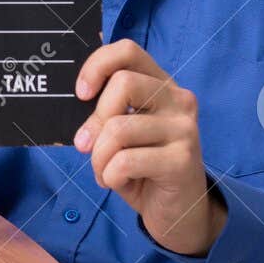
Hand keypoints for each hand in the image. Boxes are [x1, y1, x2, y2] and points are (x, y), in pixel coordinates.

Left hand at [73, 40, 225, 256]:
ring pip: (118, 128)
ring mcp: (184, 128)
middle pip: (123, 84)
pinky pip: (125, 160)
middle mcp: (178, 99)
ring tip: (105, 171)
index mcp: (161, 85)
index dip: (97, 65)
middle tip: (86, 145)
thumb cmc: (143, 168)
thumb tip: (79, 100)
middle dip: (95, 120)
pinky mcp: (182, 159)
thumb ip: (105, 113)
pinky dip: (109, 175)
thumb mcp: (121, 134)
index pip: (128, 51)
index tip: (81, 94)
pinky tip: (118, 182)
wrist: (178, 211)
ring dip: (98, 157)